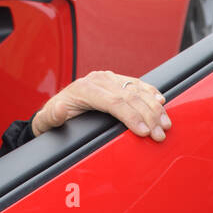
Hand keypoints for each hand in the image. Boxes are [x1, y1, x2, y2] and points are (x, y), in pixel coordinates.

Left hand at [31, 71, 170, 141]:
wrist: (55, 107)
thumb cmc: (52, 117)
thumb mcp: (47, 121)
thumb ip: (52, 117)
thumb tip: (59, 110)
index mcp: (84, 88)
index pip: (113, 102)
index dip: (131, 116)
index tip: (144, 132)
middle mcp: (98, 80)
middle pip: (129, 96)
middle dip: (148, 116)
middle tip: (159, 134)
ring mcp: (108, 78)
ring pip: (137, 90)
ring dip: (154, 107)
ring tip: (165, 124)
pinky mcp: (116, 80)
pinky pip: (137, 84)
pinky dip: (151, 93)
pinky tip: (161, 102)